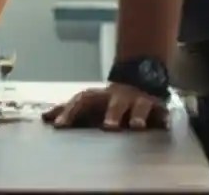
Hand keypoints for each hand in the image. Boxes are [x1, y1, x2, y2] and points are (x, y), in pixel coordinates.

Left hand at [43, 83, 168, 130]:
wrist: (137, 81)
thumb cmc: (107, 101)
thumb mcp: (87, 104)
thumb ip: (68, 111)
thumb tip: (44, 118)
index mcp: (98, 97)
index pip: (81, 101)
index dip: (70, 112)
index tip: (59, 127)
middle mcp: (117, 97)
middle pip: (113, 103)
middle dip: (111, 114)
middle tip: (107, 128)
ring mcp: (137, 101)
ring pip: (138, 105)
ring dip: (137, 115)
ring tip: (137, 126)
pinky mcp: (156, 106)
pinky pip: (161, 111)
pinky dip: (163, 117)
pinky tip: (164, 126)